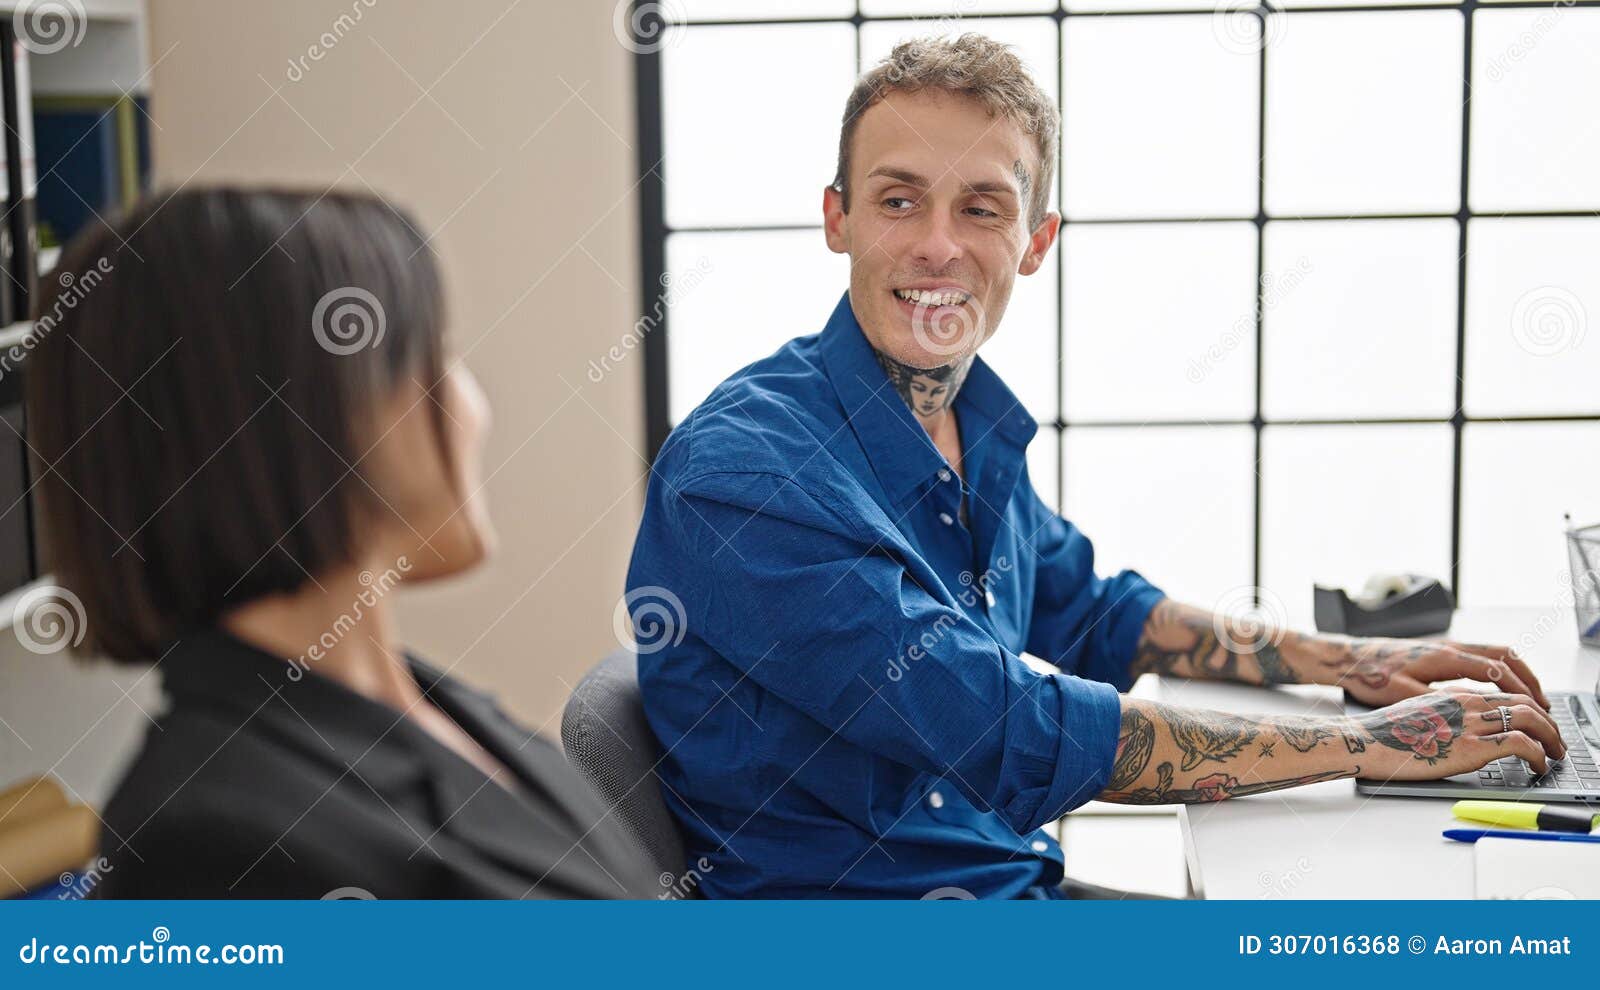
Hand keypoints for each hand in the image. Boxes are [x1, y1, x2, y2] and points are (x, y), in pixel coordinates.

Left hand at [1325, 635, 1550, 709]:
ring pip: (1494, 652)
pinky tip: (1500, 687)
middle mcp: (1449, 647)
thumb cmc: (1370, 677)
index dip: (1521, 691)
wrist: (1347, 657)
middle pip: (1504, 656)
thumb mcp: (1403, 695)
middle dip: (1529, 680)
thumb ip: (1439, 702)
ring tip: (1530, 697)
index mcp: (1444, 658)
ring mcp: (1445, 646)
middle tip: (1545, 705)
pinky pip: (1481, 654)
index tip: (1538, 710)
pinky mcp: (1439, 650)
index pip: (1497, 671)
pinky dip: (1500, 668)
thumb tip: (1472, 711)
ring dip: (1517, 672)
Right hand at [1354, 689, 1566, 781]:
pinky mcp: (1473, 745)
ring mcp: (1471, 722)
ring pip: (1531, 719)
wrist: (1363, 740)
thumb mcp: (1415, 713)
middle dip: (1548, 723)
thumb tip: (1457, 727)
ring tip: (1554, 754)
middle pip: (1524, 703)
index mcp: (1453, 693)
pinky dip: (1539, 754)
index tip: (1537, 724)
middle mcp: (1467, 701)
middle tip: (1555, 741)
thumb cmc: (1381, 733)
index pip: (1504, 695)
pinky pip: (1522, 744)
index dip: (1529, 710)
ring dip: (1551, 738)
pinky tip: (1538, 766)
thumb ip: (1442, 713)